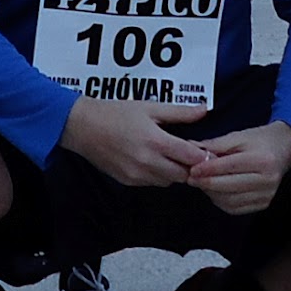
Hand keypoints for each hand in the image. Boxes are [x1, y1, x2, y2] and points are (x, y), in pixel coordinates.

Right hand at [59, 96, 209, 186]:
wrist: (84, 127)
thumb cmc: (115, 113)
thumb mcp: (150, 107)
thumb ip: (180, 112)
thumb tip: (203, 110)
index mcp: (156, 142)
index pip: (193, 158)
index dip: (203, 155)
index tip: (207, 149)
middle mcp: (148, 162)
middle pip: (184, 175)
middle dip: (189, 165)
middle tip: (187, 152)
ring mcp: (138, 175)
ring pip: (169, 182)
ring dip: (174, 171)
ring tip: (168, 154)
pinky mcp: (129, 182)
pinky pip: (153, 183)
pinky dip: (158, 174)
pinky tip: (152, 159)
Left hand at [188, 121, 290, 214]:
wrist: (284, 149)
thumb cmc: (259, 141)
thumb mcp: (238, 136)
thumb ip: (214, 145)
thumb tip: (190, 149)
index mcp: (261, 159)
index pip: (228, 167)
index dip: (207, 169)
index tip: (191, 169)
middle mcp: (266, 180)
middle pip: (228, 186)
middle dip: (206, 183)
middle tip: (191, 178)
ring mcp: (266, 195)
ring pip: (230, 201)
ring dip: (212, 193)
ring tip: (202, 182)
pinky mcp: (263, 204)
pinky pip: (235, 208)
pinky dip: (221, 201)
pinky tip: (215, 191)